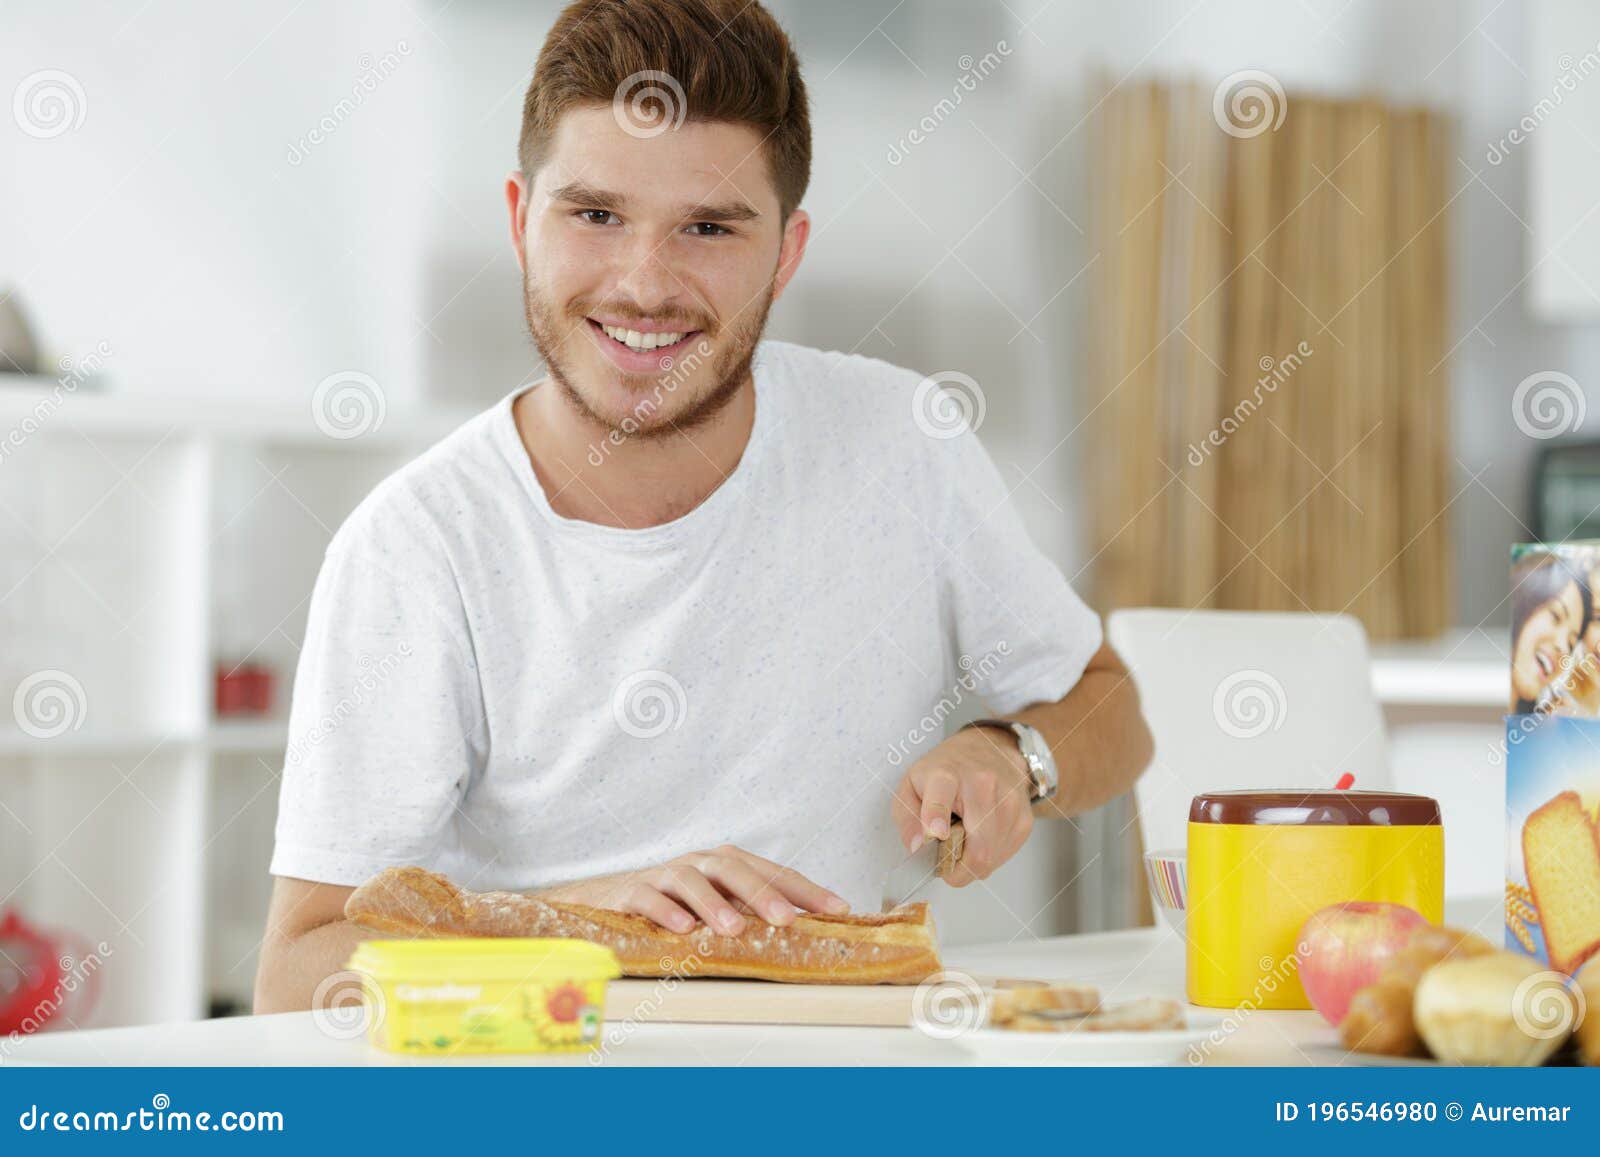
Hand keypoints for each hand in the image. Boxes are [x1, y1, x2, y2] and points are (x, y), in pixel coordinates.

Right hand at [540, 845, 850, 934]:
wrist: (599, 901)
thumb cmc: (669, 906)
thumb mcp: (713, 910)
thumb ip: (751, 916)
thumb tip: (806, 937)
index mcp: (724, 866)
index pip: (771, 871)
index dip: (805, 888)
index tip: (838, 909)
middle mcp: (697, 863)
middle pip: (734, 868)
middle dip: (764, 892)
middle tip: (788, 920)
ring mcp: (662, 874)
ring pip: (691, 878)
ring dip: (715, 903)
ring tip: (734, 929)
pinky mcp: (629, 891)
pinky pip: (647, 896)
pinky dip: (665, 910)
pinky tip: (682, 929)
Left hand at [891, 725, 1035, 886]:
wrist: (992, 749)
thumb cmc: (948, 770)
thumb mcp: (912, 785)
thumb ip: (907, 818)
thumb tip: (917, 848)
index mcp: (946, 776)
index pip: (942, 797)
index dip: (937, 817)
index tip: (937, 832)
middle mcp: (983, 785)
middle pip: (978, 846)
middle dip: (958, 870)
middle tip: (945, 865)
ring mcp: (1009, 803)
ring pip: (991, 858)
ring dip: (972, 863)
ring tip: (962, 841)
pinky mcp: (1025, 818)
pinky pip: (1004, 856)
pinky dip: (989, 856)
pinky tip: (980, 837)